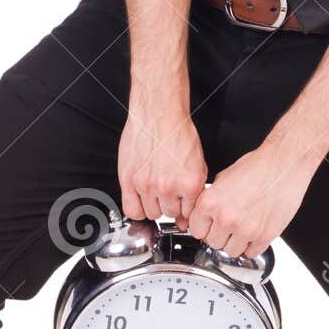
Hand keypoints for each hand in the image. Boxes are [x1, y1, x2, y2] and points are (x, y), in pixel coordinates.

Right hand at [118, 102, 207, 229]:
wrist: (159, 114)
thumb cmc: (178, 133)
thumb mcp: (198, 162)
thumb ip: (194, 189)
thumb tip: (188, 211)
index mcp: (190, 183)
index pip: (189, 213)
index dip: (185, 209)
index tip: (181, 206)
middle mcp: (169, 186)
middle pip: (170, 214)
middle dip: (170, 205)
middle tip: (168, 193)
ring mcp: (147, 185)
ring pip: (151, 213)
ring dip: (154, 205)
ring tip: (155, 191)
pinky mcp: (129, 180)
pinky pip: (132, 210)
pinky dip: (137, 210)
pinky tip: (141, 200)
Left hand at [185, 142, 317, 257]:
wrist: (284, 165)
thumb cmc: (257, 167)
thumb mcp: (223, 178)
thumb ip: (212, 200)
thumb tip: (206, 214)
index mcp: (210, 203)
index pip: (196, 231)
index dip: (204, 228)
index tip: (210, 226)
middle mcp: (225, 218)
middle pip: (213, 243)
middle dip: (220, 235)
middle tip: (229, 225)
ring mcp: (245, 229)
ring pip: (231, 251)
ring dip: (235, 243)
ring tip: (243, 229)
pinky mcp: (264, 236)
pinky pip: (252, 253)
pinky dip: (253, 246)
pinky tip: (255, 233)